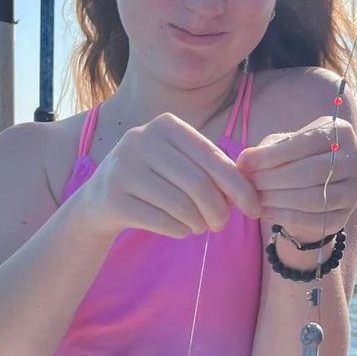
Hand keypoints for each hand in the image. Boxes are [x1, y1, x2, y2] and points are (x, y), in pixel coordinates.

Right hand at [81, 112, 261, 238]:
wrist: (101, 199)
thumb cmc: (155, 180)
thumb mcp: (181, 164)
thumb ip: (214, 171)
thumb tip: (251, 193)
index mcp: (166, 125)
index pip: (214, 159)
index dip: (240, 188)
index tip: (254, 209)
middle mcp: (141, 139)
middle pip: (198, 184)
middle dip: (219, 211)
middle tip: (221, 225)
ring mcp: (123, 167)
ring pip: (180, 205)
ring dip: (199, 223)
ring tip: (200, 226)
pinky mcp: (112, 197)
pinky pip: (161, 221)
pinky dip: (179, 231)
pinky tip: (181, 230)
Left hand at [236, 116, 356, 244]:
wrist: (308, 192)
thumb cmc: (292, 161)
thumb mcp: (281, 148)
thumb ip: (265, 151)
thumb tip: (245, 161)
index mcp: (341, 132)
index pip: (307, 142)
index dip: (273, 154)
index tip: (245, 163)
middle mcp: (356, 159)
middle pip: (313, 171)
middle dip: (275, 178)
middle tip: (250, 183)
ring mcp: (354, 190)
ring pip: (315, 197)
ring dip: (280, 199)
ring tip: (257, 198)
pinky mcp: (344, 216)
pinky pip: (315, 219)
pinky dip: (287, 216)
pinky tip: (266, 212)